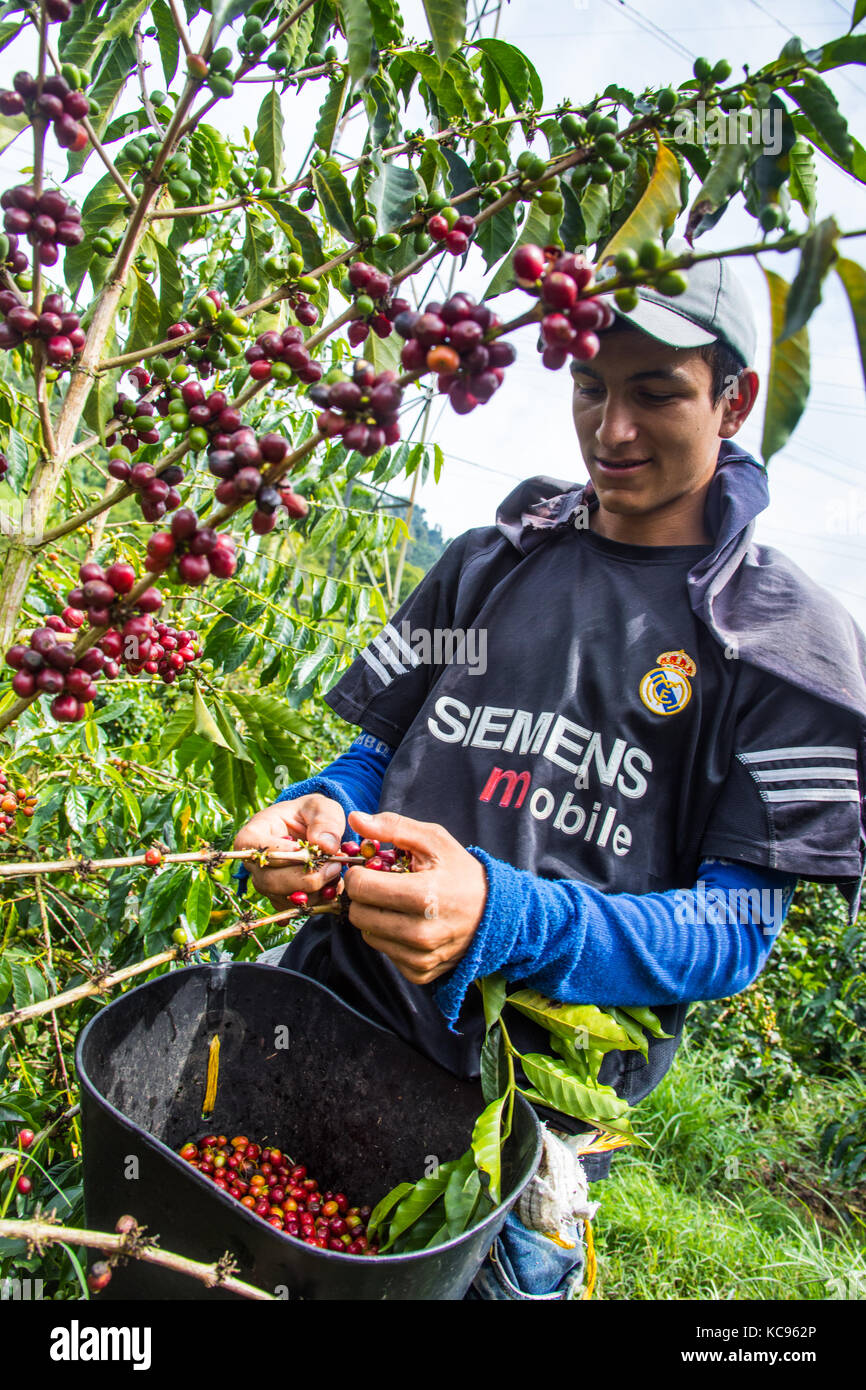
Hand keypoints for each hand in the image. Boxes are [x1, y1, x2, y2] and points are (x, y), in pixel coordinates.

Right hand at [233, 794, 344, 909]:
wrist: (311, 828)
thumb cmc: (310, 814)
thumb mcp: (321, 807)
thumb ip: (325, 821)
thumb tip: (325, 846)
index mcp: (253, 836)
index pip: (262, 852)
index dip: (288, 855)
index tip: (314, 852)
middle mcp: (254, 865)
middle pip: (271, 882)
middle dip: (306, 878)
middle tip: (334, 866)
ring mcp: (266, 885)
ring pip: (284, 899)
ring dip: (315, 892)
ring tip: (335, 874)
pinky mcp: (281, 899)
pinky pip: (295, 909)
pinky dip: (318, 902)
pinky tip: (331, 887)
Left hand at [341, 809, 488, 984]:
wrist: (495, 912)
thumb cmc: (461, 872)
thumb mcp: (434, 840)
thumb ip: (393, 827)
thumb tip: (355, 819)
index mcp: (423, 895)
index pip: (361, 888)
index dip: (360, 874)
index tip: (371, 869)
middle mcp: (421, 932)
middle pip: (359, 915)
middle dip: (364, 897)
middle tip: (381, 886)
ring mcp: (421, 956)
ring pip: (368, 935)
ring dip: (375, 918)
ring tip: (398, 904)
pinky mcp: (420, 972)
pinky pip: (385, 953)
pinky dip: (390, 938)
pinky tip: (408, 923)